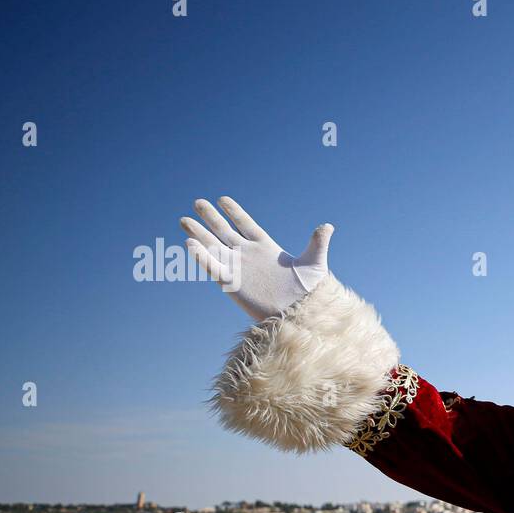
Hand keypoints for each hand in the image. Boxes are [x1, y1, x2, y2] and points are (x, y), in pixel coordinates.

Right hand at [181, 196, 333, 321]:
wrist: (300, 313)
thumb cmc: (310, 290)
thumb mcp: (315, 263)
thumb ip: (318, 243)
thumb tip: (328, 226)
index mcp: (265, 247)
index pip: (246, 224)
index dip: (234, 212)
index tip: (222, 199)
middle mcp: (248, 255)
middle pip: (225, 232)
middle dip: (211, 218)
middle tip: (197, 202)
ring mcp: (239, 268)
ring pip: (214, 247)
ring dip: (200, 234)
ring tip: (184, 220)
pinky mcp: (232, 284)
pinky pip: (213, 267)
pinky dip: (202, 257)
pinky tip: (190, 244)